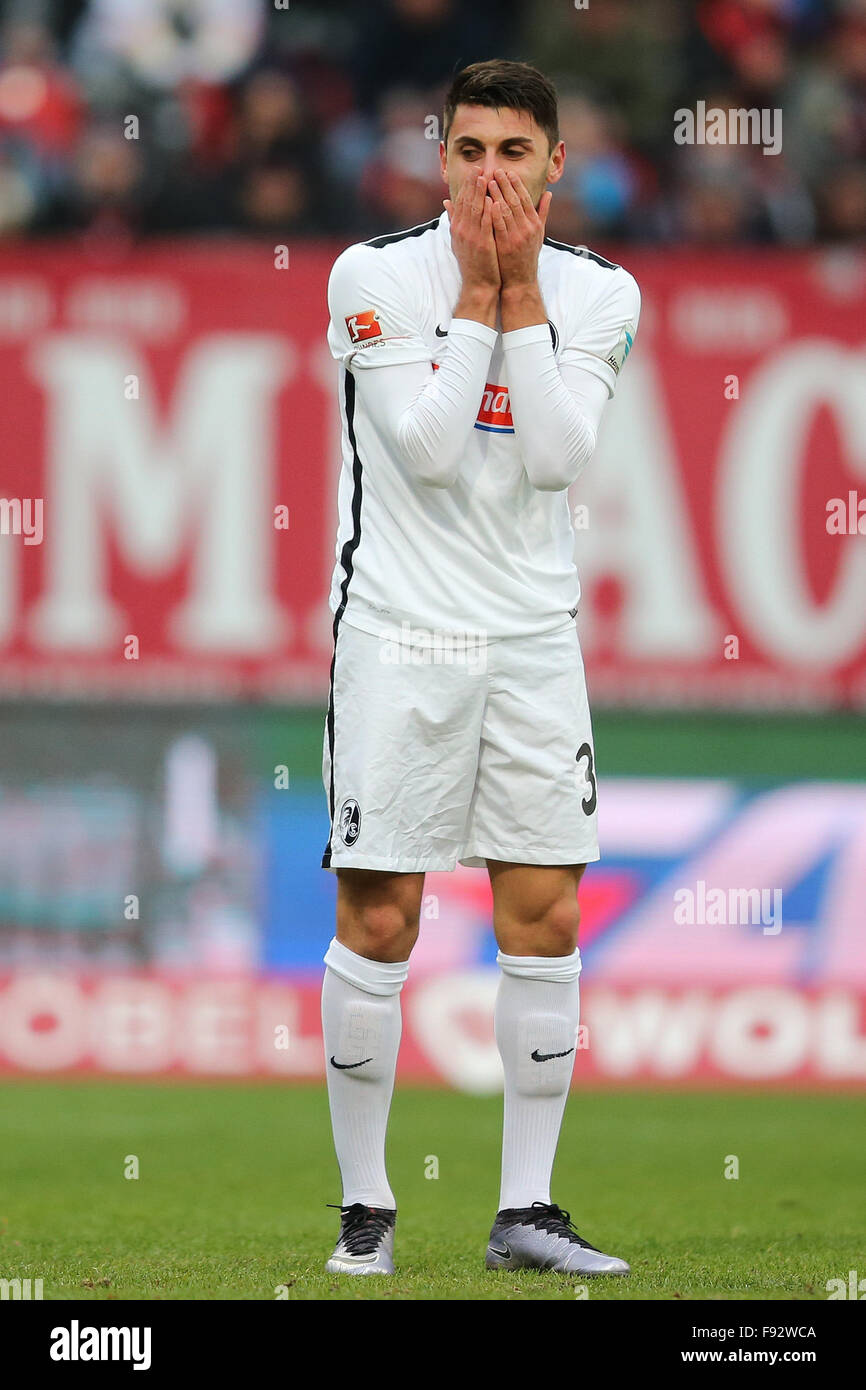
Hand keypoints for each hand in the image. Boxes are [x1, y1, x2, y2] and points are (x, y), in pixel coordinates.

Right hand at [444, 173, 500, 292]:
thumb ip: (454, 220)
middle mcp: (462, 231)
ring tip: (485, 177)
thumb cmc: (472, 263)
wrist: (478, 285)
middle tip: (478, 167)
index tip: (473, 170)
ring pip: (475, 210)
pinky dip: (488, 211)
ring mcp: (471, 237)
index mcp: (457, 228)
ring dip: (480, 193)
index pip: (461, 201)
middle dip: (472, 184)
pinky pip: (485, 224)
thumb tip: (446, 202)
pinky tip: (492, 199)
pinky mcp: (482, 244)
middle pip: (467, 202)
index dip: (467, 185)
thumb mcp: (459, 240)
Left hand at [487, 169, 551, 290]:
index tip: (508, 172)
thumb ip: (542, 213)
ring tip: (488, 181)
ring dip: (497, 194)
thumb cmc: (527, 256)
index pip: (525, 198)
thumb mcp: (538, 234)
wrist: (520, 281)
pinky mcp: (506, 246)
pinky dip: (494, 212)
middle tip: (496, 170)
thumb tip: (549, 194)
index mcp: (534, 224)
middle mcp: (528, 228)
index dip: (516, 184)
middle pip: (515, 201)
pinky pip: (499, 225)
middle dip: (505, 184)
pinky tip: (487, 201)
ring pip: (506, 210)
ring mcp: (517, 237)